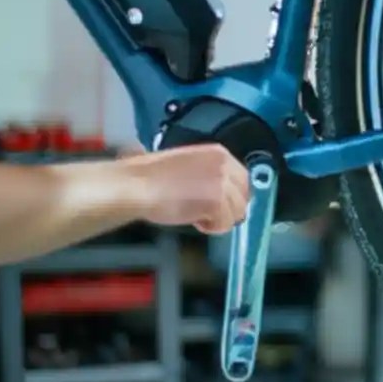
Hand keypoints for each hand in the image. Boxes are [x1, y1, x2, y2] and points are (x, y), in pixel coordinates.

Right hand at [122, 144, 248, 234]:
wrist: (137, 185)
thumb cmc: (151, 175)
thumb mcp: (186, 163)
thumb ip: (206, 172)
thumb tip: (214, 187)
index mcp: (219, 153)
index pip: (242, 179)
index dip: (232, 195)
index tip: (218, 203)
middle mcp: (226, 166)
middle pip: (244, 196)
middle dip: (230, 208)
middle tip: (210, 214)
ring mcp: (223, 185)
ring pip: (237, 212)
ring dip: (220, 219)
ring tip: (199, 218)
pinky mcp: (216, 204)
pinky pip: (224, 224)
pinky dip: (211, 228)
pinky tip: (195, 222)